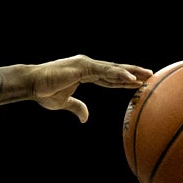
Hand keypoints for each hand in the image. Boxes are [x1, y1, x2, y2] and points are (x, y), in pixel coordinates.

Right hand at [32, 54, 153, 122]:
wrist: (31, 84)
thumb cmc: (43, 92)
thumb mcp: (63, 103)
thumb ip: (77, 107)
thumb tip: (86, 118)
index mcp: (85, 73)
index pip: (108, 77)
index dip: (122, 80)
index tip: (137, 83)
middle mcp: (87, 65)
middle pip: (115, 70)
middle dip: (133, 73)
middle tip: (151, 76)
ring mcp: (86, 64)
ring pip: (113, 68)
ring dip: (132, 72)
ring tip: (148, 76)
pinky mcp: (83, 66)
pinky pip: (104, 71)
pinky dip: (118, 73)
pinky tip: (131, 77)